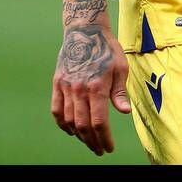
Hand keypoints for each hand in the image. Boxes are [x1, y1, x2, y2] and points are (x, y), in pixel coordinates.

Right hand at [51, 20, 131, 155]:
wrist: (84, 31)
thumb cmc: (107, 49)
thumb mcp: (120, 68)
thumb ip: (120, 92)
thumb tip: (125, 112)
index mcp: (96, 87)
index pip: (99, 122)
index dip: (104, 138)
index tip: (109, 147)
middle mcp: (78, 89)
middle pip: (83, 125)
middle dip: (92, 142)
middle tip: (99, 149)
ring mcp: (65, 87)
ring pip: (68, 120)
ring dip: (78, 135)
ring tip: (88, 141)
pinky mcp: (57, 84)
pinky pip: (56, 110)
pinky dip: (62, 123)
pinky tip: (71, 130)